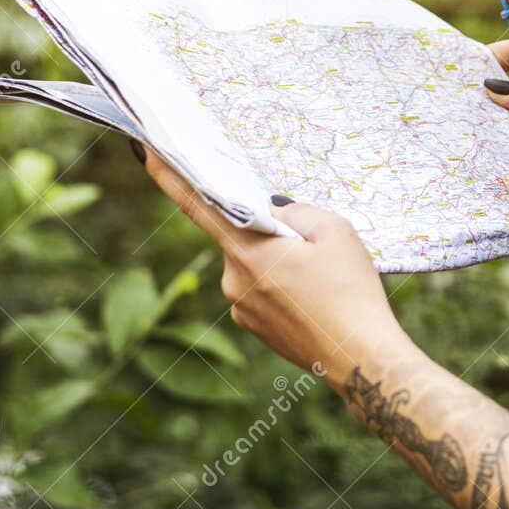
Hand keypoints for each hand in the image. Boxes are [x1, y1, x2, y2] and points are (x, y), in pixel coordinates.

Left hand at [138, 145, 411, 387]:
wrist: (362, 358)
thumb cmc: (350, 291)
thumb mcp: (333, 230)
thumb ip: (294, 212)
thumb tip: (274, 214)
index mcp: (248, 252)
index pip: (198, 205)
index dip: (170, 176)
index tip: (146, 150)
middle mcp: (232, 281)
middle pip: (242, 236)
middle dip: (271, 232)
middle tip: (314, 248)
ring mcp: (241, 308)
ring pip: (254, 265)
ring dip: (279, 262)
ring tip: (323, 281)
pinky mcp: (253, 328)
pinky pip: (260, 290)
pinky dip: (283, 287)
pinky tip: (315, 299)